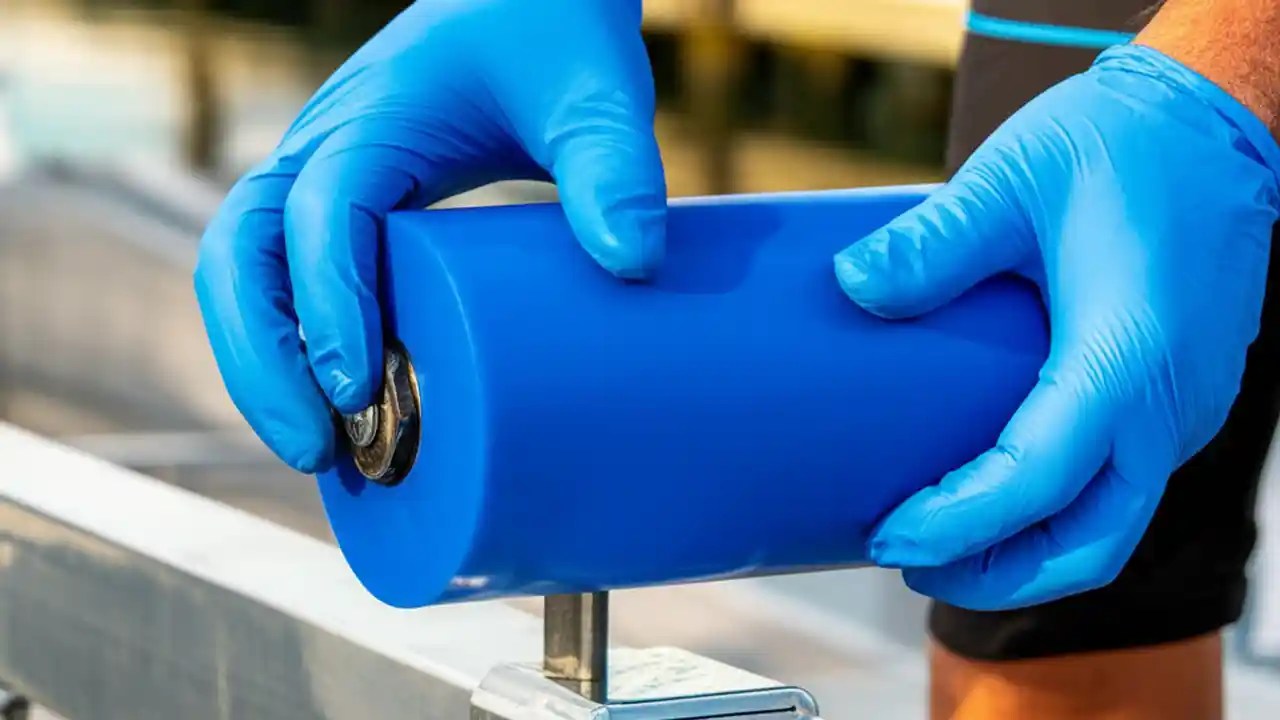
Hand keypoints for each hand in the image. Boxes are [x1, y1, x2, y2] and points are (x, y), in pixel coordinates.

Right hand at [194, 0, 664, 471]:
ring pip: (245, 273)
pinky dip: (291, 346)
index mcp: (375, 120)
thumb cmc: (553, 31)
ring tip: (325, 452)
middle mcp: (327, 150)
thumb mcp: (592, 93)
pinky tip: (339, 408)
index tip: (356, 386)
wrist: (526, 1)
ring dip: (262, 365)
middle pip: (238, 254)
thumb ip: (615, 166)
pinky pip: (283, 278)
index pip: (319, 213)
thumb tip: (634, 265)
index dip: (328, 302)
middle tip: (320, 452)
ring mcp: (326, 180)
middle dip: (259, 359)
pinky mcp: (346, 209)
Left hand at [835, 45, 1279, 609]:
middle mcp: (1170, 402)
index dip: (959, 524)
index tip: (887, 535)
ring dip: (1029, 550)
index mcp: (1127, 355)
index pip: (1037, 482)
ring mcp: (1185, 407)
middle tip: (908, 558)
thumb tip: (852, 286)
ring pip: (1113, 521)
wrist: (1218, 120)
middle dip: (997, 572)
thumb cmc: (1122, 142)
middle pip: (1090, 543)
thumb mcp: (1013, 176)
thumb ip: (934, 241)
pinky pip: (1124, 482)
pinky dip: (1060, 509)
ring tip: (942, 538)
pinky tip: (999, 485)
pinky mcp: (1181, 396)